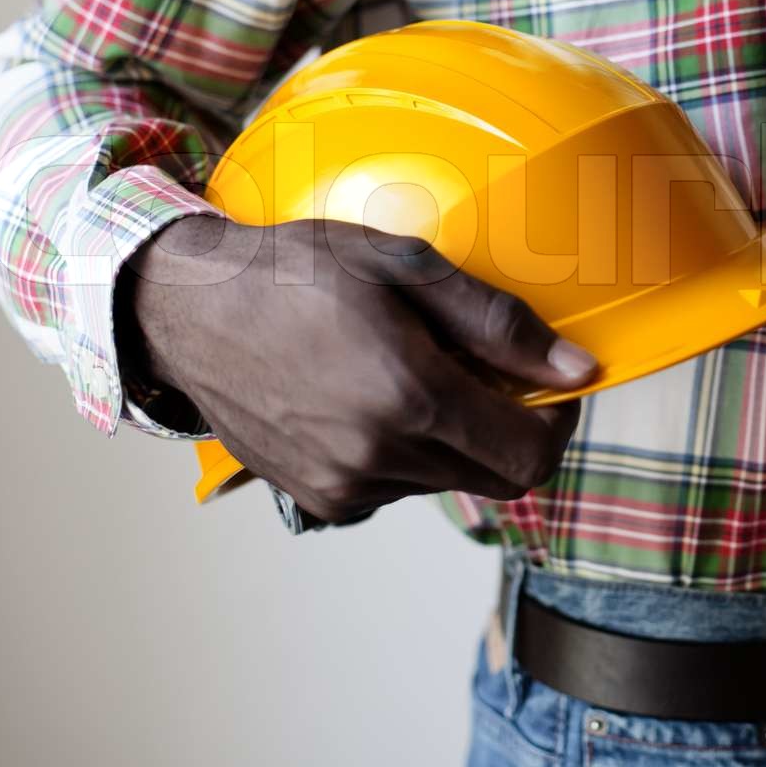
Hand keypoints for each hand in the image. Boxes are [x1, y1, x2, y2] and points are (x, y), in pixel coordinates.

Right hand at [124, 215, 597, 522]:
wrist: (189, 311)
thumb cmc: (294, 271)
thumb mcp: (404, 266)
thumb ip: (497, 324)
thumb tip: (576, 367)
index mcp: (408, 397)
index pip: (531, 454)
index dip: (558, 421)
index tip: (551, 384)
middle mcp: (379, 457)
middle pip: (499, 480)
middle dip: (515, 433)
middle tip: (493, 375)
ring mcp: (345, 488)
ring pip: (449, 483)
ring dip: (457, 440)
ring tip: (418, 373)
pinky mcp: (319, 500)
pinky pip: (399, 490)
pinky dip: (409, 454)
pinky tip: (375, 400)